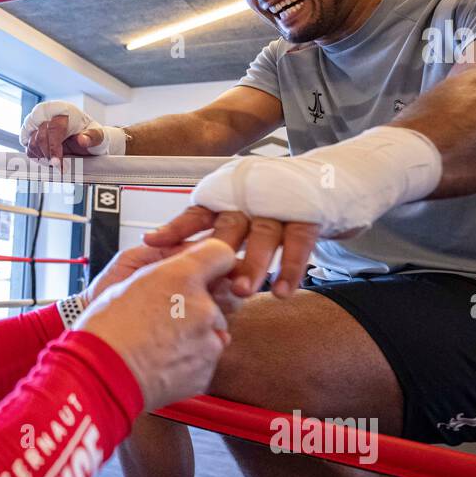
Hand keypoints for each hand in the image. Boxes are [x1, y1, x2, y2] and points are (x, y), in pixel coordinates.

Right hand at [20, 100, 124, 163]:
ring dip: (42, 156)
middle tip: (58, 166)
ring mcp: (37, 123)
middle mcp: (47, 114)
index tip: (57, 163)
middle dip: (48, 155)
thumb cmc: (91, 134)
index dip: (54, 147)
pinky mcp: (31, 132)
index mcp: (63, 110)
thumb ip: (91, 137)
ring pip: (31, 142)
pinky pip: (27, 146)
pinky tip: (47, 158)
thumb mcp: (98, 135)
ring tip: (55, 162)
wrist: (85, 137)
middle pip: (40, 136)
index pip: (53, 128)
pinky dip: (36, 155)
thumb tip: (81, 140)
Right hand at [75, 239, 237, 410]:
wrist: (99, 378)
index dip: (212, 264)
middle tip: (165, 319)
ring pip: (212, 331)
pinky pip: (204, 360)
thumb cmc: (106, 329)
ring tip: (158, 344)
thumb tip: (186, 276)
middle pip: (216, 299)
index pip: (221, 254)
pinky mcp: (206, 371)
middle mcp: (203, 306)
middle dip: (198, 307)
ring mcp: (208, 341)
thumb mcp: (132, 283)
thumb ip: (169, 275)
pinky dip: (188, 361)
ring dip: (193, 335)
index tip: (203, 274)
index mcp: (182, 277)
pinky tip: (161, 361)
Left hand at [145, 206, 319, 299]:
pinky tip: (282, 292)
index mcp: (227, 201)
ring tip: (243, 291)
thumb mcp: (236, 219)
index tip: (151, 242)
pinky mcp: (308, 215)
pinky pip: (299, 242)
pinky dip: (292, 268)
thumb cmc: (270, 209)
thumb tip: (163, 258)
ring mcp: (279, 206)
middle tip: (205, 278)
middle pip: (230, 226)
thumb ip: (208, 240)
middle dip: (218, 253)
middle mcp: (250, 201)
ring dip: (253, 265)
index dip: (175, 227)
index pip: (196, 214)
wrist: (324, 185)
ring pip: (264, 235)